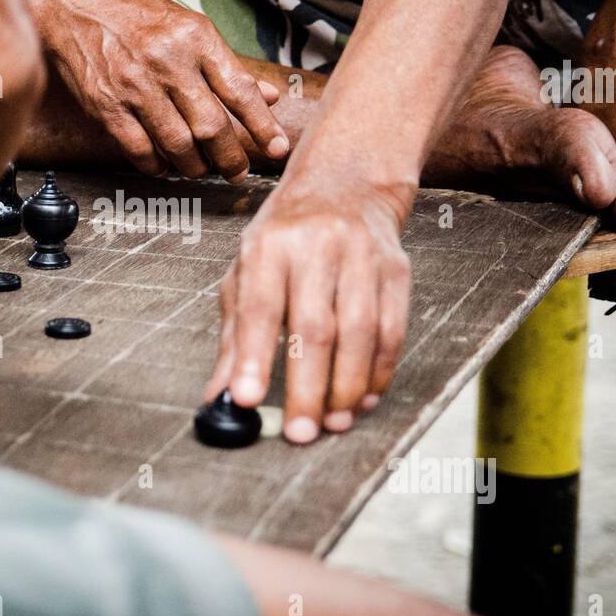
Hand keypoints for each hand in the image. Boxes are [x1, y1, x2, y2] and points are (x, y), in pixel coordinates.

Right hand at [37, 0, 287, 180]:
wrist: (67, 0)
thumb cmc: (129, 9)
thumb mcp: (185, 24)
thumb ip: (225, 63)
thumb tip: (266, 94)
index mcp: (195, 37)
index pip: (239, 90)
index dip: (262, 126)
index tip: (277, 148)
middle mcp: (168, 61)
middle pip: (212, 126)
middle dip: (231, 158)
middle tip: (238, 171)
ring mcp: (135, 85)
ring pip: (178, 144)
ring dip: (196, 166)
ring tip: (202, 169)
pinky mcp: (106, 105)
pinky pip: (140, 149)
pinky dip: (157, 165)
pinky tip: (164, 166)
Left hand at [207, 182, 413, 442]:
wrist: (347, 182)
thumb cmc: (286, 238)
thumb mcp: (247, 272)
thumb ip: (234, 336)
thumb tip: (218, 397)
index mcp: (269, 246)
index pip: (260, 308)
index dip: (252, 357)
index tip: (245, 401)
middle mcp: (317, 246)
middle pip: (314, 327)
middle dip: (307, 387)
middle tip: (300, 433)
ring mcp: (362, 255)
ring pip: (359, 332)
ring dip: (347, 386)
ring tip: (333, 422)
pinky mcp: (397, 269)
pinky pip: (392, 330)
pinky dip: (379, 372)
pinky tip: (363, 398)